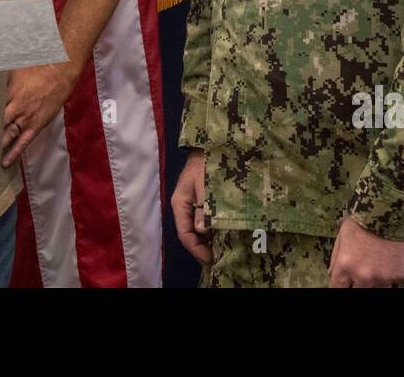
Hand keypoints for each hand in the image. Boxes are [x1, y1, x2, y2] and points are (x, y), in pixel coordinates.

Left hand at [1, 62, 78, 166]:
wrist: (60, 74)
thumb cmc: (37, 69)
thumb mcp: (14, 69)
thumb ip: (0, 78)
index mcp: (8, 93)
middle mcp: (15, 108)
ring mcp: (26, 119)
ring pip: (8, 136)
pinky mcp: (36, 126)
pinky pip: (23, 143)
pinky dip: (14, 153)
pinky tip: (5, 163)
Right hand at [170, 150, 211, 264]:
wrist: (211, 144)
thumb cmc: (207, 162)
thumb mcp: (205, 184)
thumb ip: (204, 207)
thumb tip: (201, 230)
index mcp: (180, 203)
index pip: (184, 233)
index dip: (197, 249)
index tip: (212, 260)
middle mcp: (184, 207)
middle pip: (190, 234)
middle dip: (202, 249)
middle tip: (218, 260)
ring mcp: (193, 205)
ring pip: (198, 229)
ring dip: (208, 241)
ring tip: (221, 252)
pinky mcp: (202, 202)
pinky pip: (205, 221)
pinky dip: (212, 231)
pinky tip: (223, 236)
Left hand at [328, 215, 403, 286]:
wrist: (395, 209)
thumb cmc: (366, 217)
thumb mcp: (343, 233)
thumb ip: (337, 256)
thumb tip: (332, 273)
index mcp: (346, 265)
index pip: (337, 287)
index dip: (340, 285)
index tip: (344, 281)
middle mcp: (364, 275)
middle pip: (358, 291)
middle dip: (358, 282)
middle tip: (364, 267)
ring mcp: (384, 278)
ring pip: (378, 286)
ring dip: (377, 277)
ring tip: (380, 258)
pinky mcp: (401, 275)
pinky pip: (395, 279)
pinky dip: (394, 270)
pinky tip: (394, 255)